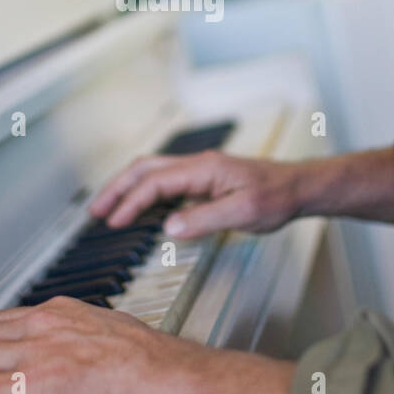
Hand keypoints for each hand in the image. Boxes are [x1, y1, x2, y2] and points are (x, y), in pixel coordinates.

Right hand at [89, 151, 306, 238]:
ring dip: (127, 189)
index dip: (131, 202)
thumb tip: (169, 228)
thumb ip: (205, 219)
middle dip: (117, 188)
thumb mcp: (244, 212)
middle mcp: (197, 165)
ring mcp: (199, 172)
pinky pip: (165, 183)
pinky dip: (144, 193)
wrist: (298, 187)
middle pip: (144, 169)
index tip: (114, 222)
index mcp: (203, 169)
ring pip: (152, 173)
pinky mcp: (203, 182)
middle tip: (95, 211)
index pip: (155, 182)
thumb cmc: (277, 196)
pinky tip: (139, 209)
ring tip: (107, 210)